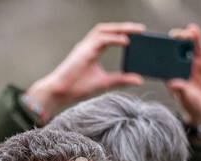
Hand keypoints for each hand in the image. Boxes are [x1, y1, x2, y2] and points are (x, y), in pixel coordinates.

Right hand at [25, 21, 144, 119]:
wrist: (59, 93)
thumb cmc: (76, 88)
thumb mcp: (104, 83)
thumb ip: (121, 79)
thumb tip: (139, 80)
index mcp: (92, 51)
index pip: (109, 36)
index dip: (122, 33)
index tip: (138, 35)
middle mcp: (88, 45)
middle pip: (107, 29)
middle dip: (124, 27)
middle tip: (141, 30)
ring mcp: (84, 46)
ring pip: (104, 30)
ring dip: (120, 28)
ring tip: (136, 31)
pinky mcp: (83, 51)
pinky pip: (101, 39)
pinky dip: (114, 38)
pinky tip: (126, 41)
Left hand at [165, 23, 200, 128]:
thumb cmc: (192, 105)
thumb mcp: (187, 100)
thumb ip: (181, 91)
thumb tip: (172, 83)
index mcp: (168, 75)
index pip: (160, 63)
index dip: (157, 54)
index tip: (155, 47)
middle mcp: (177, 65)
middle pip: (172, 50)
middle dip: (171, 42)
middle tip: (171, 36)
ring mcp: (189, 60)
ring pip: (184, 45)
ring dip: (183, 36)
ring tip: (184, 32)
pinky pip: (197, 45)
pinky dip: (196, 37)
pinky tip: (193, 29)